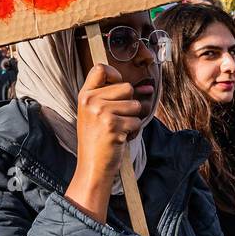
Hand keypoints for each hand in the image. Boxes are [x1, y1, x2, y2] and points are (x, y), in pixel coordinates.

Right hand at [65, 64, 142, 222]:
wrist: (92, 167)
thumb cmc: (98, 140)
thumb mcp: (97, 114)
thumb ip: (119, 97)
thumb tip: (150, 87)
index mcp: (84, 95)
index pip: (100, 68)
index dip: (115, 74)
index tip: (117, 87)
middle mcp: (90, 101)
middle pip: (126, 87)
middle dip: (129, 104)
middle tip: (117, 119)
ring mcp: (101, 112)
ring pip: (135, 105)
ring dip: (132, 119)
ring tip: (118, 129)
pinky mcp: (113, 125)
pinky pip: (136, 121)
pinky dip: (133, 131)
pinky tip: (119, 138)